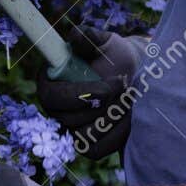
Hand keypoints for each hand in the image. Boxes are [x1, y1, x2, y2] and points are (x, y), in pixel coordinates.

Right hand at [35, 25, 149, 159]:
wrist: (135, 76)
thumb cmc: (115, 56)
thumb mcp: (104, 42)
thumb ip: (88, 38)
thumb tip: (74, 36)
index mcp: (50, 83)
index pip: (51, 96)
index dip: (78, 95)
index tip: (108, 87)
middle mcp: (57, 110)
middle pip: (70, 119)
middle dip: (103, 106)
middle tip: (126, 88)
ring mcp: (72, 129)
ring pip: (85, 135)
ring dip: (112, 118)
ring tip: (129, 100)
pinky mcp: (89, 146)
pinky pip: (98, 149)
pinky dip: (118, 133)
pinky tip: (129, 116)